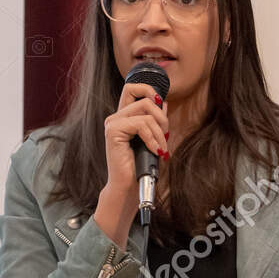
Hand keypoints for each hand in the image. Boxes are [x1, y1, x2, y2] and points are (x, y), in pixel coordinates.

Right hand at [102, 79, 169, 194]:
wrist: (129, 188)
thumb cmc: (141, 167)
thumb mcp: (153, 139)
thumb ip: (155, 120)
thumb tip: (163, 102)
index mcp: (123, 117)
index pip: (133, 88)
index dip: (149, 90)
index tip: (162, 106)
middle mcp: (116, 118)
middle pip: (144, 97)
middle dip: (162, 116)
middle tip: (165, 136)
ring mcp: (113, 123)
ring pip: (146, 111)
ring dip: (160, 131)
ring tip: (161, 149)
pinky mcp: (113, 131)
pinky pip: (141, 124)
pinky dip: (153, 138)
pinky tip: (155, 151)